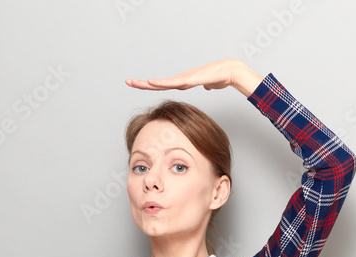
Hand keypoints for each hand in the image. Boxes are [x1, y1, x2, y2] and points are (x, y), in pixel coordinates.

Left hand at [125, 58, 263, 96]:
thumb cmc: (220, 77)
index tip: (141, 85)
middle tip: (128, 82)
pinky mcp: (189, 80)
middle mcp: (181, 80)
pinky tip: (151, 83)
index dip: (152, 86)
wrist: (228, 71)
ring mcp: (184, 79)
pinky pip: (172, 83)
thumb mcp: (210, 85)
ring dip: (146, 84)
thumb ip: (207, 86)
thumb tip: (208, 87)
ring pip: (162, 83)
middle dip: (142, 83)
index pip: (164, 85)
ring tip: (133, 83)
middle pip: (158, 83)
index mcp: (183, 82)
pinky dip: (161, 83)